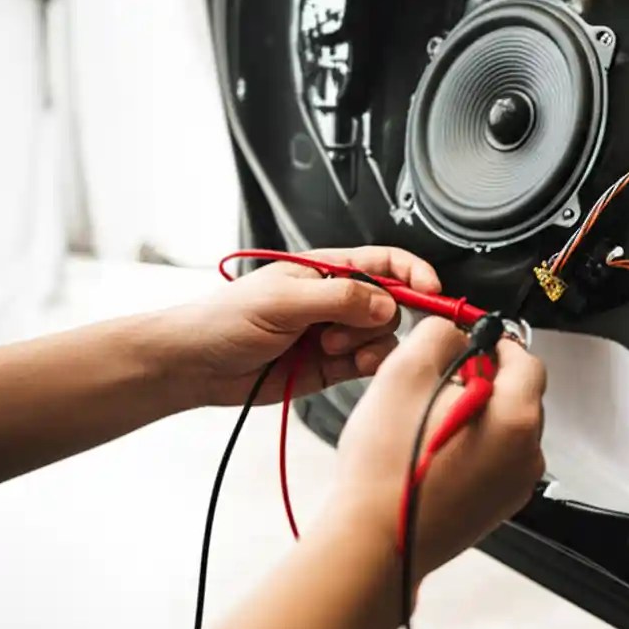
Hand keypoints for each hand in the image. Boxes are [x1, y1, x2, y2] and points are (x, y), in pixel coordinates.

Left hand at [169, 247, 441, 406]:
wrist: (196, 366)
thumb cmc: (225, 320)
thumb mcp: (283, 301)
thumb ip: (340, 298)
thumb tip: (387, 303)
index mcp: (328, 269)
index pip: (387, 262)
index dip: (415, 274)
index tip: (432, 293)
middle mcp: (338, 298)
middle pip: (393, 303)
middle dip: (380, 318)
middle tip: (346, 330)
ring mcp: (338, 332)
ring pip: (385, 336)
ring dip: (367, 345)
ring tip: (331, 350)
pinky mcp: (335, 366)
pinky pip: (371, 363)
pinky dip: (368, 366)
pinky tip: (344, 365)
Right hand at [330, 317, 546, 578]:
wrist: (373, 541)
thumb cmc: (387, 468)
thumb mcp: (405, 372)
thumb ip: (439, 335)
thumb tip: (454, 333)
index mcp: (517, 416)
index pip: (523, 357)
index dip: (491, 342)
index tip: (465, 341)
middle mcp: (528, 453)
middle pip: (517, 394)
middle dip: (481, 381)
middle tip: (435, 385)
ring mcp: (515, 485)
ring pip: (504, 429)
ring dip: (474, 416)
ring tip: (426, 425)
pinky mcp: (496, 508)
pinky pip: (493, 461)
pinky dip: (470, 449)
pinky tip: (430, 455)